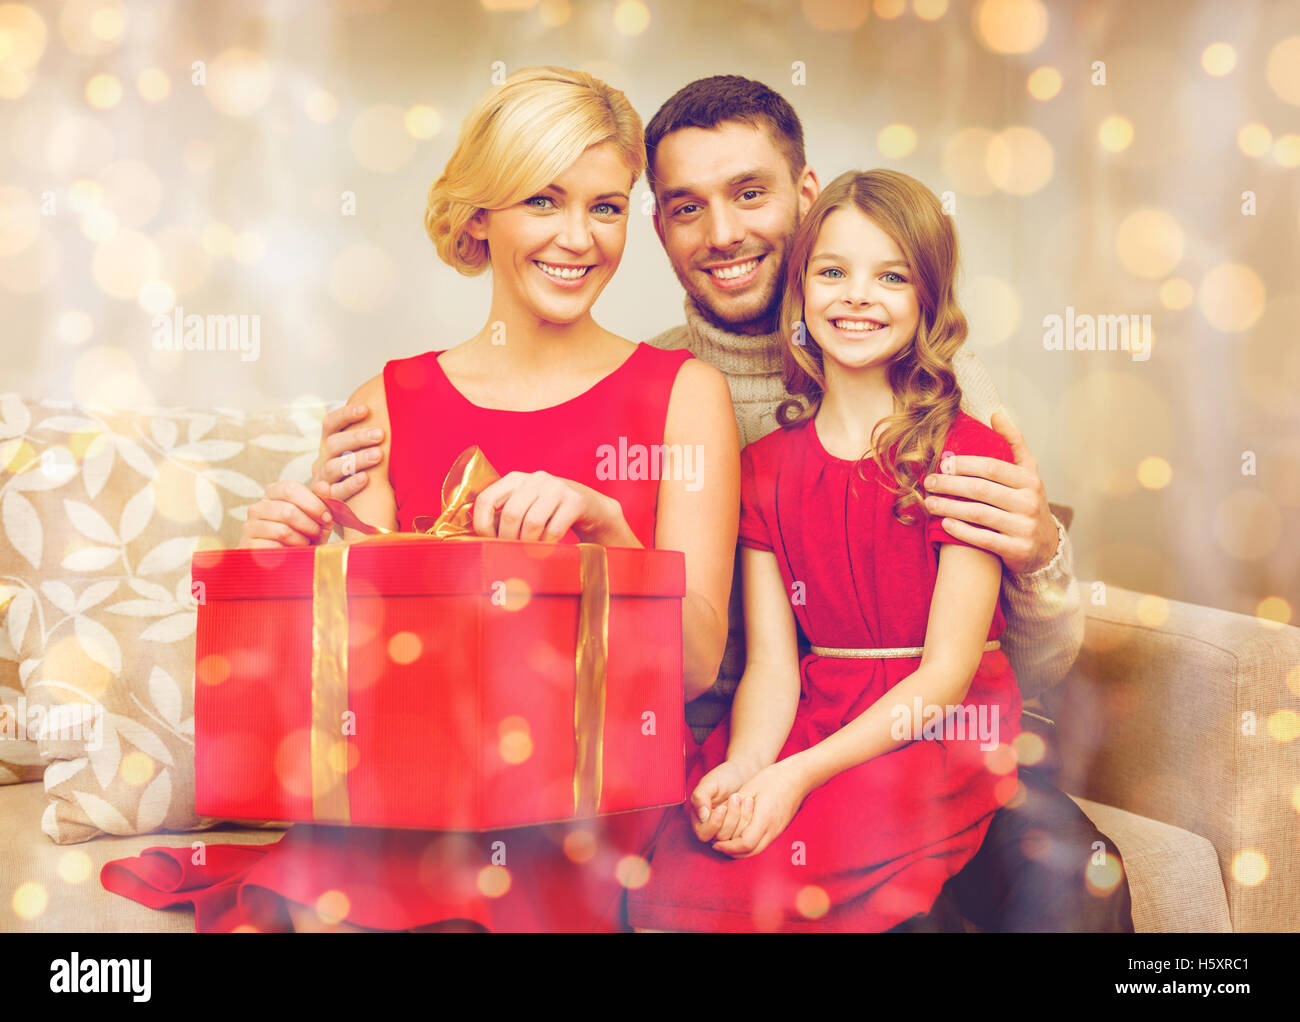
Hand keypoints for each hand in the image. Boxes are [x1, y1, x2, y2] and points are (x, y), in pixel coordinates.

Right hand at [240, 480, 332, 547]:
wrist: (288, 563)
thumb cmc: (304, 536)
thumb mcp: (316, 518)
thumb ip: (321, 500)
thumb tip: (324, 486)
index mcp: (273, 494)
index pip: (291, 489)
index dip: (313, 503)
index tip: (327, 517)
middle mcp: (258, 508)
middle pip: (288, 511)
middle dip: (310, 525)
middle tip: (318, 533)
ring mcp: (250, 527)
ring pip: (282, 531)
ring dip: (302, 540)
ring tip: (306, 544)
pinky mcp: (248, 547)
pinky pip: (274, 548)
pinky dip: (290, 552)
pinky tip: (293, 553)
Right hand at [312, 403, 383, 501]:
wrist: (355, 506)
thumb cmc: (367, 471)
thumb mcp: (364, 450)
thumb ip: (373, 432)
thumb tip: (396, 403)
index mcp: (330, 444)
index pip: (330, 424)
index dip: (345, 415)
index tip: (365, 408)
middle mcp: (323, 460)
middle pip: (333, 444)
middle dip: (357, 437)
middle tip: (380, 434)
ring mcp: (323, 480)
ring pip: (334, 467)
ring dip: (356, 459)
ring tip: (379, 455)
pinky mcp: (327, 501)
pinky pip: (335, 493)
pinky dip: (350, 485)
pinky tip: (366, 479)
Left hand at [472, 470, 629, 544]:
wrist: (592, 508)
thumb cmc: (550, 513)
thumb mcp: (525, 507)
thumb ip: (502, 517)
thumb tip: (476, 541)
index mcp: (515, 479)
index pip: (485, 499)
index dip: (483, 525)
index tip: (489, 542)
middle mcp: (535, 478)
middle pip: (510, 514)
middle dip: (508, 539)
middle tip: (512, 552)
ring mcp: (557, 487)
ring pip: (531, 523)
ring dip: (529, 543)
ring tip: (531, 550)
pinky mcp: (575, 501)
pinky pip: (554, 529)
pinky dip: (548, 544)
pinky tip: (548, 546)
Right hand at [689, 758, 760, 843]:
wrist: (744, 772)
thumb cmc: (726, 775)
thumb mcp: (710, 782)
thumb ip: (700, 797)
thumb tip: (702, 816)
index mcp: (700, 818)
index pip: (703, 833)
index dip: (713, 824)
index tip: (722, 808)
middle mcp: (712, 826)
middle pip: (719, 838)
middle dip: (730, 820)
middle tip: (736, 800)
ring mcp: (727, 828)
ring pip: (733, 838)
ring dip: (741, 819)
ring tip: (745, 799)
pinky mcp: (741, 828)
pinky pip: (745, 834)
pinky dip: (749, 821)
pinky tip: (751, 806)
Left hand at [711, 760, 809, 858]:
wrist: (798, 776)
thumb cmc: (773, 778)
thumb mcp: (748, 788)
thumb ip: (734, 807)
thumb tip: (719, 818)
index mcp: (764, 819)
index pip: (745, 843)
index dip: (728, 846)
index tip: (716, 843)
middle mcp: (772, 829)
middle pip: (750, 852)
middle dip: (732, 851)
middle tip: (717, 844)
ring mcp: (777, 830)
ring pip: (756, 849)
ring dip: (740, 849)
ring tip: (726, 841)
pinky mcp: (778, 828)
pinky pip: (762, 842)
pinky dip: (749, 843)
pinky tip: (740, 834)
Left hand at [922, 411, 1057, 574]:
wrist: (1046, 546)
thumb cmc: (1026, 502)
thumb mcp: (1027, 472)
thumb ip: (1013, 443)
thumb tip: (996, 414)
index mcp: (1029, 479)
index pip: (992, 467)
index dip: (964, 464)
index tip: (942, 463)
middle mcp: (1029, 502)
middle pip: (981, 489)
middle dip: (950, 485)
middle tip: (928, 482)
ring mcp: (1024, 527)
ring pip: (979, 514)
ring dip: (949, 507)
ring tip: (929, 503)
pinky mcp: (1017, 550)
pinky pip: (983, 539)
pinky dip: (961, 531)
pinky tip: (944, 524)